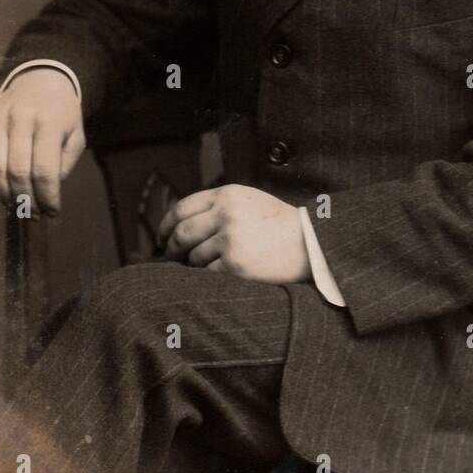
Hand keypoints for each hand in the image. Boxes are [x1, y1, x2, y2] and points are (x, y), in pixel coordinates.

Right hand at [0, 68, 85, 216]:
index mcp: (49, 122)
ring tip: (16, 206)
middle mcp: (21, 119)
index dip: (47, 197)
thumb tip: (44, 194)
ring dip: (4, 194)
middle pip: (17, 172)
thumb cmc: (62, 114)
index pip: (45, 170)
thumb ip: (63, 164)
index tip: (53, 212)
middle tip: (34, 214)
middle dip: (26, 200)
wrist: (42, 79)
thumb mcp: (75, 136)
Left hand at [158, 184, 311, 283]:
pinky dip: (207, 277)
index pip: (182, 208)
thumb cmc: (280, 224)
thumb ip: (219, 206)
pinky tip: (217, 276)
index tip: (162, 238)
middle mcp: (226, 213)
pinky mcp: (235, 264)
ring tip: (204, 267)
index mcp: (227, 194)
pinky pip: (207, 274)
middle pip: (181, 233)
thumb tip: (181, 225)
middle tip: (172, 258)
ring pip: (193, 256)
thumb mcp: (250, 201)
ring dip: (193, 265)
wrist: (311, 243)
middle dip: (172, 248)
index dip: (166, 225)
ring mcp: (230, 239)